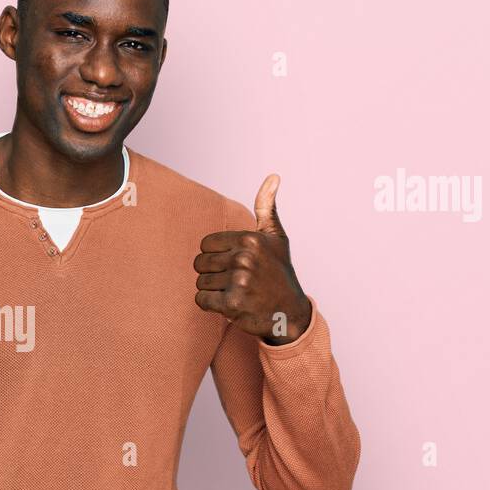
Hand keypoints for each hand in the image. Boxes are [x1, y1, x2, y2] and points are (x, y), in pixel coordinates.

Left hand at [194, 174, 311, 344]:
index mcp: (250, 239)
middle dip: (213, 274)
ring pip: (200, 282)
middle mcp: (244, 257)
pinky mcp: (232, 304)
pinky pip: (201, 300)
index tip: (234, 264)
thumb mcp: (276, 237)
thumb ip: (266, 207)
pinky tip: (231, 304)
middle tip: (235, 281)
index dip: (215, 256)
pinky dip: (211, 306)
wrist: (289, 313)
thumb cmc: (279, 273)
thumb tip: (273, 176)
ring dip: (213, 291)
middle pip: (200, 263)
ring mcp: (238, 281)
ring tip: (235, 292)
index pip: (205, 244)